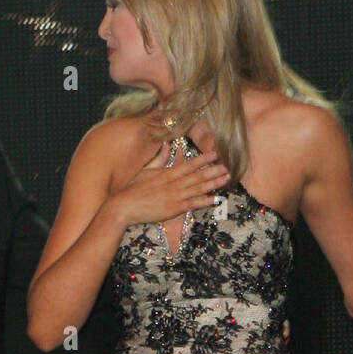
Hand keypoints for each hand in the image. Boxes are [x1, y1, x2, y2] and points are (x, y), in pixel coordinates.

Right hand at [110, 144, 230, 228]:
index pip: (189, 164)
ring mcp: (175, 196)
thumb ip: (158, 158)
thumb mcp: (145, 170)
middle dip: (214, 171)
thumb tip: (165, 144)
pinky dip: (204, 201)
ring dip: (213, 183)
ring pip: (198, 188)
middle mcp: (174, 183)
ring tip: (226, 179)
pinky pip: (192, 204)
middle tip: (228, 167)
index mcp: (167, 173)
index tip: (215, 154)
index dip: (204, 159)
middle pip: (198, 176)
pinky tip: (215, 199)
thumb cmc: (132, 188)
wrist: (124, 206)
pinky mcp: (173, 209)